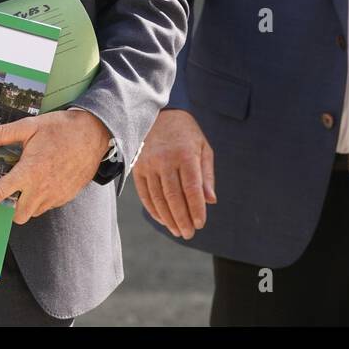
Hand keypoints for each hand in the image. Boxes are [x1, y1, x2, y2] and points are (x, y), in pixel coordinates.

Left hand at [0, 110, 110, 224]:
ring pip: (33, 212)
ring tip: (30, 182)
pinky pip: (48, 206)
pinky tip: (45, 180)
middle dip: (9, 208)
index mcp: (29, 172)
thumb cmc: (61, 128)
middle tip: (10, 189)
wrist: (95, 134)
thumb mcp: (30, 126)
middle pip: (16, 214)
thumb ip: (2, 134)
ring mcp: (55, 196)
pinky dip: (41, 199)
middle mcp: (41, 189)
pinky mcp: (66, 197)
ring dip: (26, 204)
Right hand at [132, 108, 215, 238]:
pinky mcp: (137, 168)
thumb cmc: (186, 133)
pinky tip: (163, 220)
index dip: (196, 209)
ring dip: (168, 218)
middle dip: (182, 219)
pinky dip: (154, 210)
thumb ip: (207, 175)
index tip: (201, 223)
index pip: (191, 188)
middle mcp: (165, 160)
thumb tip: (210, 200)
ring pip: (158, 198)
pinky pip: (144, 194)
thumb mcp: (203, 148)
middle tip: (189, 233)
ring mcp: (148, 164)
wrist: (157, 114)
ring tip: (177, 231)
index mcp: (185, 154)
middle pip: (173, 197)